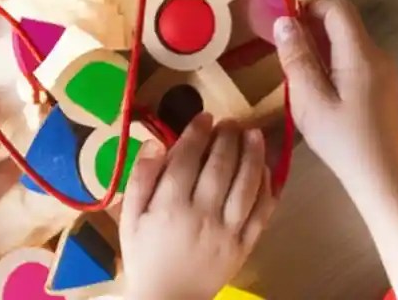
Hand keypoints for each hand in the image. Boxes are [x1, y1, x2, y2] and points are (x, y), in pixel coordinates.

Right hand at [120, 114, 276, 299]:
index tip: (205, 116)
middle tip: (230, 121)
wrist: (168, 299)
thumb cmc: (144, 255)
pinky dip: (267, 188)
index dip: (197, 133)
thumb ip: (140, 180)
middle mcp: (201, 215)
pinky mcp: (245, 245)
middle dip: (227, 137)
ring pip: (245, 185)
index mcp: (169, 207)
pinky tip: (266, 169)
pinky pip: (261, 212)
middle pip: (219, 167)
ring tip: (254, 134)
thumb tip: (154, 143)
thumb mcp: (129, 218)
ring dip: (252, 155)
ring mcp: (227, 231)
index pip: (186, 159)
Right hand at [273, 0, 397, 188]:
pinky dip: (332, 60)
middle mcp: (377, 55)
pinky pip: (354, 58)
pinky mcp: (382, 84)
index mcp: (361, 54)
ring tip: (296, 70)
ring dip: (320, 45)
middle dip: (312, 26)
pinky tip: (317, 85)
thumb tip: (284, 21)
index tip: (284, 22)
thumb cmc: (342, 139)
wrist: (380, 174)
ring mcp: (384, 69)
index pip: (338, 9)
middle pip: (344, 23)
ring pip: (348, 41)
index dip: (310, 6)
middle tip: (283, 48)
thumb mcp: (309, 100)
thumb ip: (297, 58)